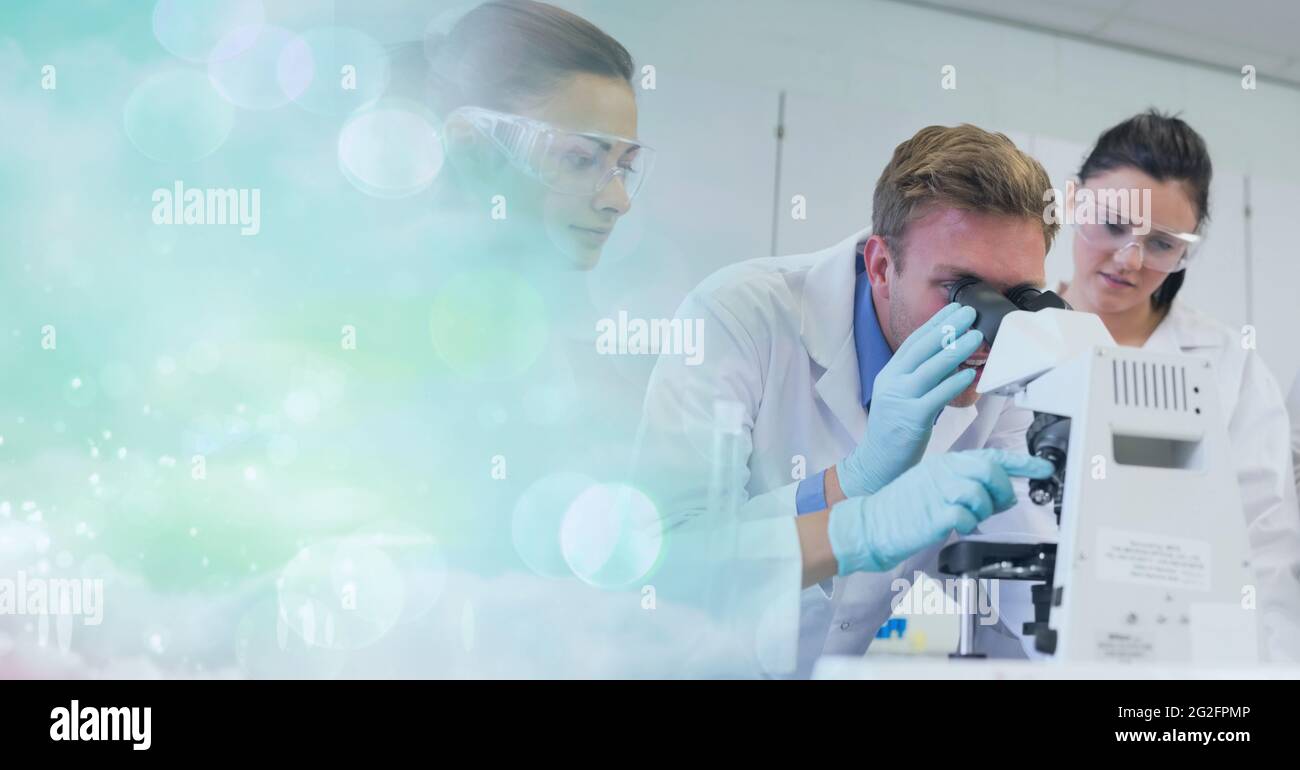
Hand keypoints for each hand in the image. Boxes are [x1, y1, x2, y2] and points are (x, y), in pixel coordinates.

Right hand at [828, 449, 1053, 574]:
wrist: (872, 523)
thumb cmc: (903, 508)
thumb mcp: (936, 486)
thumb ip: (968, 486)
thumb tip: (1003, 495)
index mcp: (946, 463)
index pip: (991, 457)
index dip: (1023, 463)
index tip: (1044, 469)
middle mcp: (943, 472)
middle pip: (990, 472)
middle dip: (1001, 491)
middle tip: (997, 504)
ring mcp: (938, 491)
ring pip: (981, 495)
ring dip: (982, 512)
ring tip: (967, 517)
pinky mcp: (935, 513)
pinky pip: (967, 517)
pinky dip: (967, 525)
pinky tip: (955, 525)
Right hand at [836, 302, 981, 497]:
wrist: (878, 463)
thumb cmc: (895, 431)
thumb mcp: (901, 397)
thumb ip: (920, 379)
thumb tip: (951, 362)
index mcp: (889, 374)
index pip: (913, 342)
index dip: (934, 323)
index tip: (954, 309)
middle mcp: (892, 382)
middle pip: (922, 349)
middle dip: (947, 328)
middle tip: (969, 313)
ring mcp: (901, 399)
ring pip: (931, 368)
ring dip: (956, 350)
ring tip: (977, 337)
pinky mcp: (912, 418)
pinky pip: (937, 396)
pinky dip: (955, 382)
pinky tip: (970, 374)